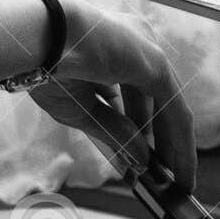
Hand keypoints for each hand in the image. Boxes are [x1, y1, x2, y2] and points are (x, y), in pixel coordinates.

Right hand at [29, 0, 196, 191]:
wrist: (39, 37)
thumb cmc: (46, 65)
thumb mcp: (79, 108)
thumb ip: (112, 131)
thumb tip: (140, 159)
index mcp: (110, 48)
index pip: (131, 92)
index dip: (136, 125)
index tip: (138, 155)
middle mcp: (134, 45)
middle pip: (154, 101)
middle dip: (157, 139)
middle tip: (161, 173)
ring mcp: (147, 51)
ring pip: (170, 108)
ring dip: (174, 146)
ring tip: (176, 181)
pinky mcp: (156, 63)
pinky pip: (176, 112)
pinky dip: (180, 144)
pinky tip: (180, 171)